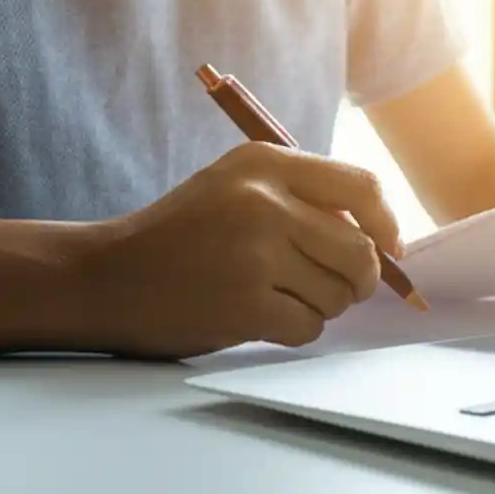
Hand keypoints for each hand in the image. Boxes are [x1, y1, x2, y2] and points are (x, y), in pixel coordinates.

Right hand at [78, 142, 401, 358]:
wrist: (106, 278)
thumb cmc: (181, 237)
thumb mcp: (236, 188)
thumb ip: (302, 198)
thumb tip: (380, 235)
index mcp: (265, 163)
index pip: (361, 187)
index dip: (386, 223)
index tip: (388, 249)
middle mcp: (264, 201)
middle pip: (360, 250)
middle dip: (359, 280)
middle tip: (339, 289)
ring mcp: (255, 254)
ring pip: (338, 294)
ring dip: (321, 306)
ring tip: (279, 297)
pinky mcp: (247, 304)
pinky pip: (310, 326)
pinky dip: (295, 330)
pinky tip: (261, 317)